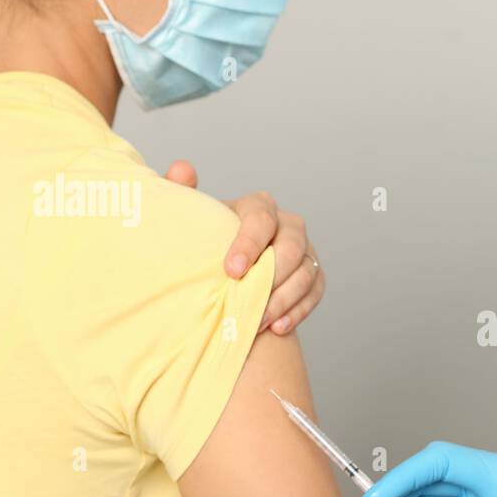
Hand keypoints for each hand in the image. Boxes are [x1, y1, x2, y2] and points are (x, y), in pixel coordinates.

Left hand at [163, 160, 323, 334]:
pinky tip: (277, 327)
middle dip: (272, 275)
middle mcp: (288, 225)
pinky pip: (314, 293)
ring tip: (258, 321)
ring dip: (284, 299)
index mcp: (259, 207)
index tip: (231, 271)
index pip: (261, 218)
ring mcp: (305, 252)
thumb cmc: (206, 242)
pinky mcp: (314, 277)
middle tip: (247, 301)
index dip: (249, 244)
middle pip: (292, 246)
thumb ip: (182, 194)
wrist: (223, 270)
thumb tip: (182, 169)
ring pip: (306, 272)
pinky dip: (298, 311)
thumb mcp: (190, 219)